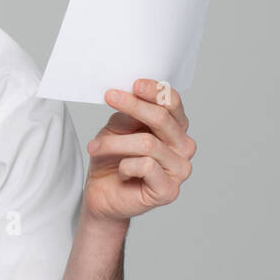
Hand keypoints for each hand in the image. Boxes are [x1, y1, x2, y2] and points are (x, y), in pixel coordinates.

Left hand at [84, 79, 195, 222]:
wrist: (102, 195)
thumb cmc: (112, 160)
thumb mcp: (118, 129)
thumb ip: (130, 114)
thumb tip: (132, 93)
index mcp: (176, 129)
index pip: (172, 104)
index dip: (155, 91)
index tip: (134, 84)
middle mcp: (184, 147)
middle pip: (162, 119)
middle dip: (133, 106)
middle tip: (110, 96)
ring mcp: (180, 170)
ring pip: (148, 143)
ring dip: (115, 143)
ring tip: (95, 147)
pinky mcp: (169, 190)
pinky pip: (146, 166)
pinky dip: (125, 166)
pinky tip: (121, 173)